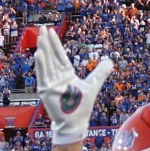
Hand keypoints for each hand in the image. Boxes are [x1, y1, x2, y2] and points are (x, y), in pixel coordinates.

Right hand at [33, 25, 113, 145]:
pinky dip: (41, 65)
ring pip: (47, 64)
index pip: (60, 56)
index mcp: (67, 75)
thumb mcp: (93, 85)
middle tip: (42, 28)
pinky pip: (43, 76)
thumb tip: (110, 61)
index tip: (50, 31)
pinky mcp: (46, 91)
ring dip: (44, 51)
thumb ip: (100, 72)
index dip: (55, 43)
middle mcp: (57, 77)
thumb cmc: (82, 106)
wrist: (76, 122)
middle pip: (52, 56)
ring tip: (40, 38)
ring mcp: (51, 84)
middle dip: (47, 43)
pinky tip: (39, 54)